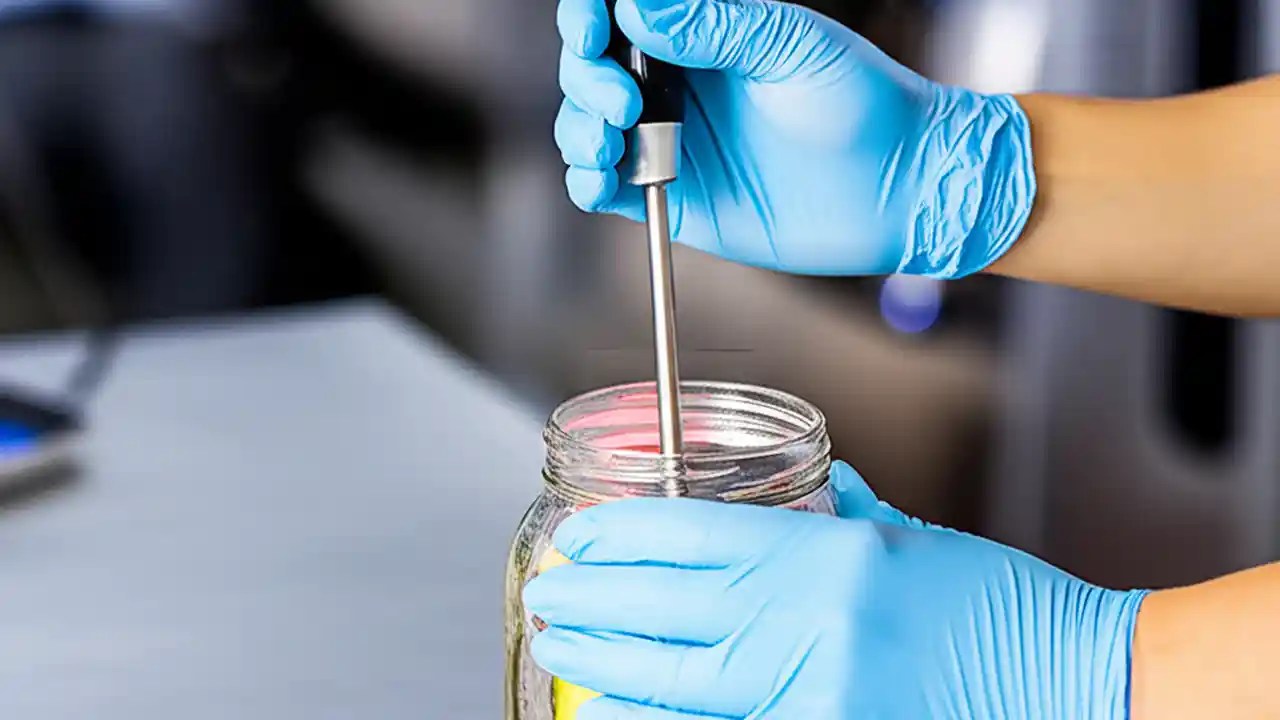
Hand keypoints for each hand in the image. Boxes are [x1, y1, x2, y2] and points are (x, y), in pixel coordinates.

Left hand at [524, 462, 1147, 717]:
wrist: (1077, 686)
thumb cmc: (1000, 608)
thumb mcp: (911, 538)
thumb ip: (842, 513)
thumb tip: (801, 486)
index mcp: (832, 554)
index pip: (695, 534)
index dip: (623, 534)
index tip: (578, 534)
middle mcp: (813, 624)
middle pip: (669, 609)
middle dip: (593, 601)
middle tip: (545, 594)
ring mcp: (815, 694)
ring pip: (678, 683)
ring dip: (606, 663)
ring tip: (561, 646)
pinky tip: (616, 710)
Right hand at [555, 0, 1036, 278]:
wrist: (898, 187)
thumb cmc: (862, 103)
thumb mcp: (788, 45)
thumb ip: (711, 23)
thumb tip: (634, 4)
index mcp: (700, 35)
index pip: (621, 13)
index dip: (590, 14)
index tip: (593, 27)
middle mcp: (677, 85)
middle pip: (591, 67)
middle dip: (586, 75)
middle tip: (622, 97)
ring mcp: (670, 142)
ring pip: (586, 125)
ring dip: (580, 127)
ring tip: (614, 136)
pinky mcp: (671, 198)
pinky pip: (605, 189)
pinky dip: (587, 181)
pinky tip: (603, 177)